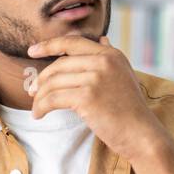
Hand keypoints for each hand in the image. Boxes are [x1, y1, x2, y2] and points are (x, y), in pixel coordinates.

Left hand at [25, 34, 168, 161]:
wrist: (142, 135)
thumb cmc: (131, 109)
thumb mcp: (124, 75)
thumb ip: (110, 56)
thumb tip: (103, 39)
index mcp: (111, 55)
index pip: (73, 42)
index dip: (49, 45)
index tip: (32, 50)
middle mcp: (104, 61)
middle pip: (59, 64)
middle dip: (41, 79)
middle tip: (32, 92)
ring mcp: (95, 78)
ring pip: (53, 82)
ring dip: (39, 96)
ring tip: (36, 107)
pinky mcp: (87, 97)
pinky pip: (53, 98)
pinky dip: (42, 107)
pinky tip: (39, 115)